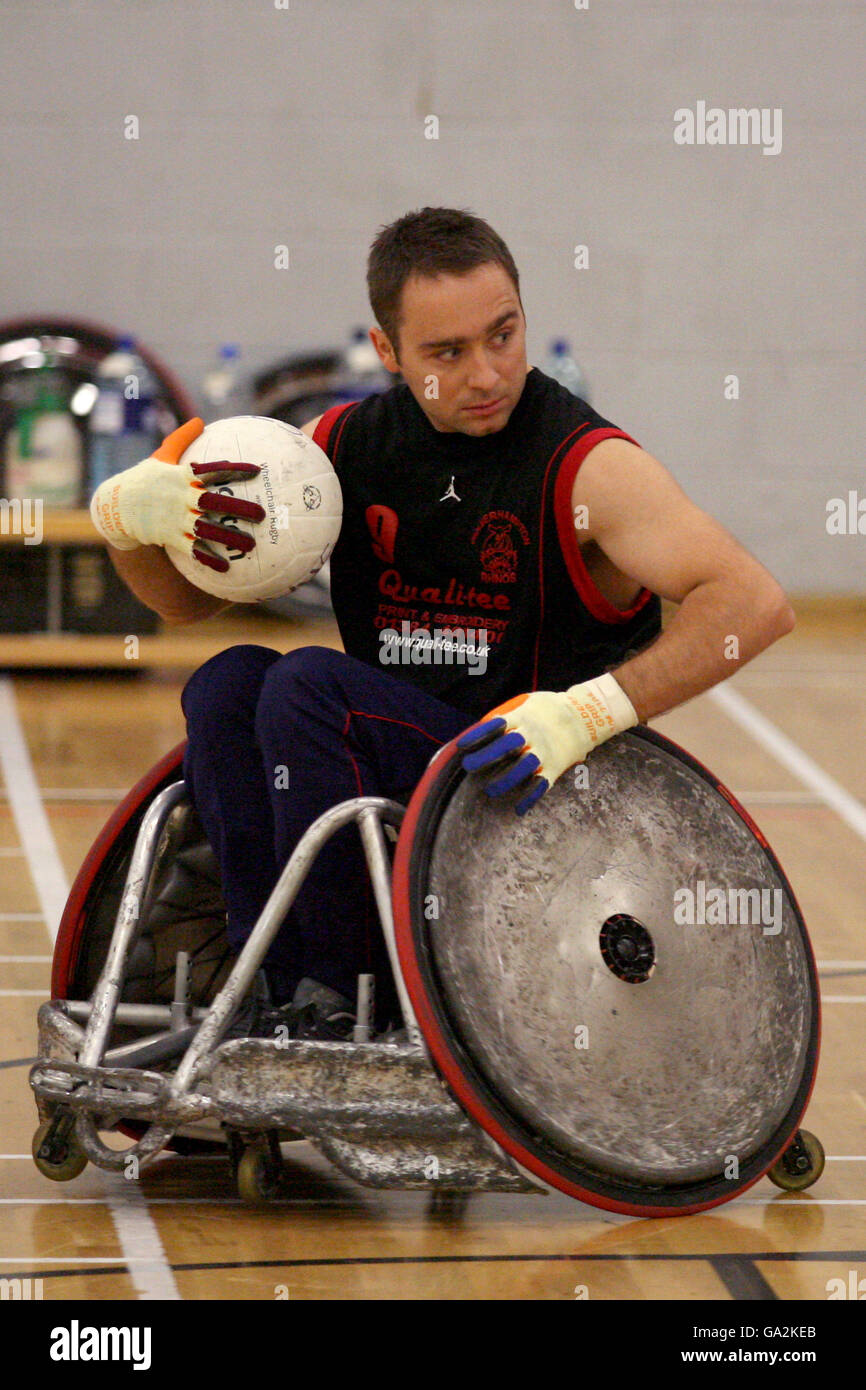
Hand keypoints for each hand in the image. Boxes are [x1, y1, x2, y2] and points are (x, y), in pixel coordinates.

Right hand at [90, 418, 265, 572]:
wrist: (115, 506)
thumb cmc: (143, 478)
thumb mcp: (160, 456)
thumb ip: (181, 439)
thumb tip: (199, 419)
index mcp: (181, 477)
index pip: (212, 471)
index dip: (234, 470)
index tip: (256, 471)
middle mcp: (181, 498)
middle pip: (214, 502)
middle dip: (238, 508)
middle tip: (262, 514)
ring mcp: (175, 519)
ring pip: (207, 529)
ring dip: (230, 537)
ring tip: (251, 545)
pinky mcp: (170, 537)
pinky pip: (193, 549)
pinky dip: (208, 558)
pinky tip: (226, 567)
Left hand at [457, 673, 637, 814]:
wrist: (586, 715)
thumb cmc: (550, 708)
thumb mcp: (528, 702)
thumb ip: (508, 714)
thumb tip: (483, 725)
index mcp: (522, 718)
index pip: (496, 725)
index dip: (479, 735)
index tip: (462, 744)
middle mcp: (532, 735)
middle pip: (507, 745)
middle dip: (487, 756)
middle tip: (468, 766)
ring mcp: (545, 751)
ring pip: (524, 767)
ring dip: (506, 780)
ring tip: (490, 790)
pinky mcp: (555, 767)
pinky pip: (542, 784)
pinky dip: (530, 798)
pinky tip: (518, 809)